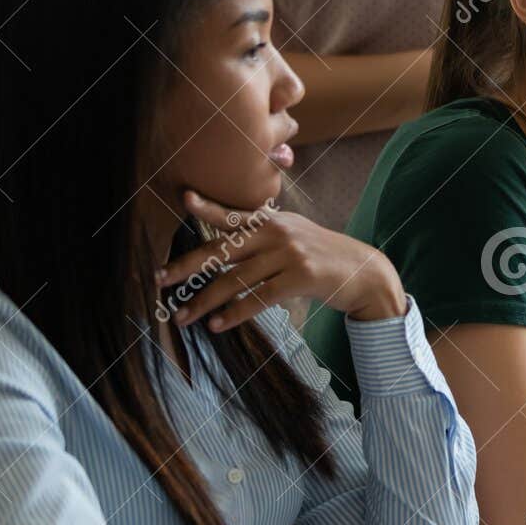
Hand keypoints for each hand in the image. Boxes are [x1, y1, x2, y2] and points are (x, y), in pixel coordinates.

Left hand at [155, 190, 406, 330]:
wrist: (365, 272)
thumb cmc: (323, 258)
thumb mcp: (296, 237)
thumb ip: (265, 238)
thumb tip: (225, 251)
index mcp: (274, 220)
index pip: (234, 214)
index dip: (208, 207)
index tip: (184, 199)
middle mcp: (279, 233)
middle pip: (224, 250)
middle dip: (188, 266)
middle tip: (160, 279)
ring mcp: (290, 254)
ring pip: (236, 279)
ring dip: (206, 301)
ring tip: (184, 316)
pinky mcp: (301, 278)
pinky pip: (259, 298)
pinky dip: (235, 314)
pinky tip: (217, 324)